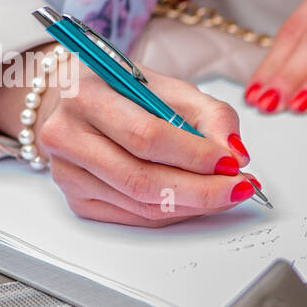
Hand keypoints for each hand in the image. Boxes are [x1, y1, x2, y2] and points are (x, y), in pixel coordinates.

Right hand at [0, 48, 256, 226]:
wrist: (79, 101)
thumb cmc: (126, 91)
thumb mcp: (173, 89)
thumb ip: (212, 116)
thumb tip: (235, 154)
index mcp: (85, 96)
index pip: (145, 136)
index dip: (194, 155)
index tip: (232, 163)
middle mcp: (66, 136)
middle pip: (142, 179)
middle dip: (201, 189)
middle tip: (239, 188)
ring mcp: (67, 174)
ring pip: (141, 205)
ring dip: (193, 205)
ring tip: (227, 194)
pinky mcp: (77, 201)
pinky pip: (135, 217)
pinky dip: (174, 212)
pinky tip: (198, 201)